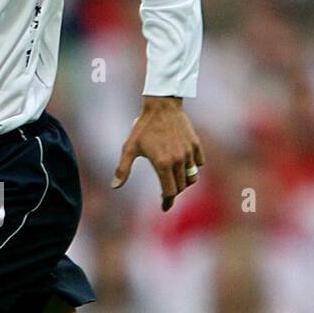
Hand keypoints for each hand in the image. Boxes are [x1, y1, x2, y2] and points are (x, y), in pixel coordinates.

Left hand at [112, 95, 204, 211]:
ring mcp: (189, 152)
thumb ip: (122, 169)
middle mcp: (178, 160)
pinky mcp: (196, 144)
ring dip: (185, 182)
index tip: (164, 207)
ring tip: (176, 181)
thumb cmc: (143, 127)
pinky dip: (193, 167)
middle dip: (174, 193)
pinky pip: (199, 163)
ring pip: (192, 177)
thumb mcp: (129, 147)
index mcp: (163, 164)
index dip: (168, 202)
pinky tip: (184, 165)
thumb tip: (114, 186)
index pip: (170, 192)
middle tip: (167, 193)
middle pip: (181, 187)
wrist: (161, 105)